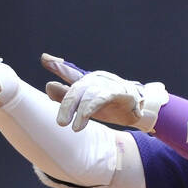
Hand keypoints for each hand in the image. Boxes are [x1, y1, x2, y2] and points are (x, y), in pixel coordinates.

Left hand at [40, 54, 166, 131]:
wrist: (142, 110)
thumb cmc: (113, 106)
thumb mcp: (88, 105)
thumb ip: (68, 97)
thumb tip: (48, 87)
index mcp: (89, 81)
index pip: (71, 73)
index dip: (59, 66)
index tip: (45, 60)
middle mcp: (97, 79)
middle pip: (77, 88)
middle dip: (67, 104)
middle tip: (61, 122)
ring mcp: (108, 83)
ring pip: (88, 94)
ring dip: (79, 111)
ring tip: (72, 127)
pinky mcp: (119, 92)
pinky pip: (100, 98)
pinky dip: (89, 110)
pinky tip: (81, 122)